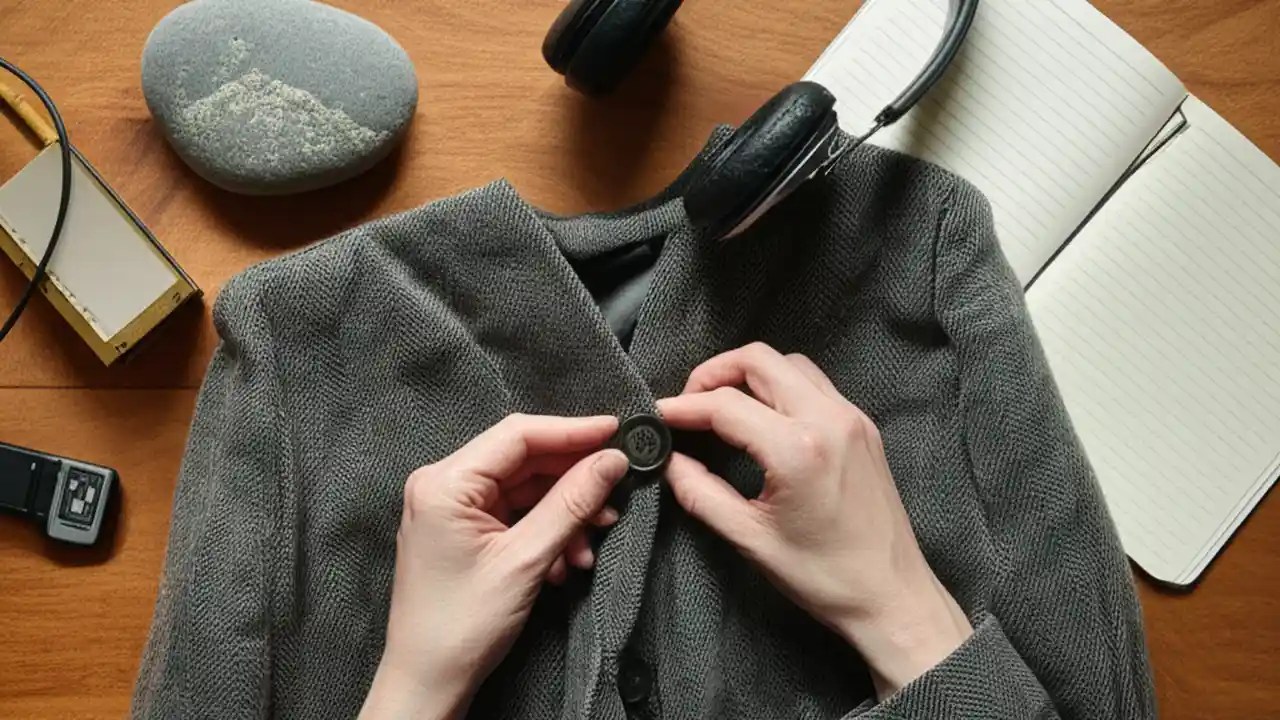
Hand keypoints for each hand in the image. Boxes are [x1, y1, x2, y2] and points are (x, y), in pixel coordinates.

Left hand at [360, 414, 628, 719]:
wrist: (429, 681)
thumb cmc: (462, 625)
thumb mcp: (526, 560)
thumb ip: (571, 503)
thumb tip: (612, 460)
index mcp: (445, 482)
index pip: (518, 435)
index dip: (572, 431)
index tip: (617, 433)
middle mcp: (443, 485)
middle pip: (524, 460)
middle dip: (573, 479)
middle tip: (617, 490)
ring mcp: (453, 509)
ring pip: (526, 490)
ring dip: (565, 513)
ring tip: (591, 544)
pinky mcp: (465, 531)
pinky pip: (517, 515)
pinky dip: (547, 531)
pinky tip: (568, 560)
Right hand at [658, 343, 971, 698]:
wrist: (892, 595)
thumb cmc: (822, 575)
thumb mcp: (750, 538)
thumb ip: (700, 493)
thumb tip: (669, 461)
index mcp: (797, 449)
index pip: (725, 405)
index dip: (683, 407)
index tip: (656, 417)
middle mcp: (828, 418)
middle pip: (758, 360)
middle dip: (714, 373)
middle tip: (688, 404)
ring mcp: (850, 417)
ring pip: (789, 363)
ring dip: (749, 374)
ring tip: (722, 406)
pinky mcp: (863, 425)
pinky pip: (814, 383)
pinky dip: (780, 385)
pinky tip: (762, 416)